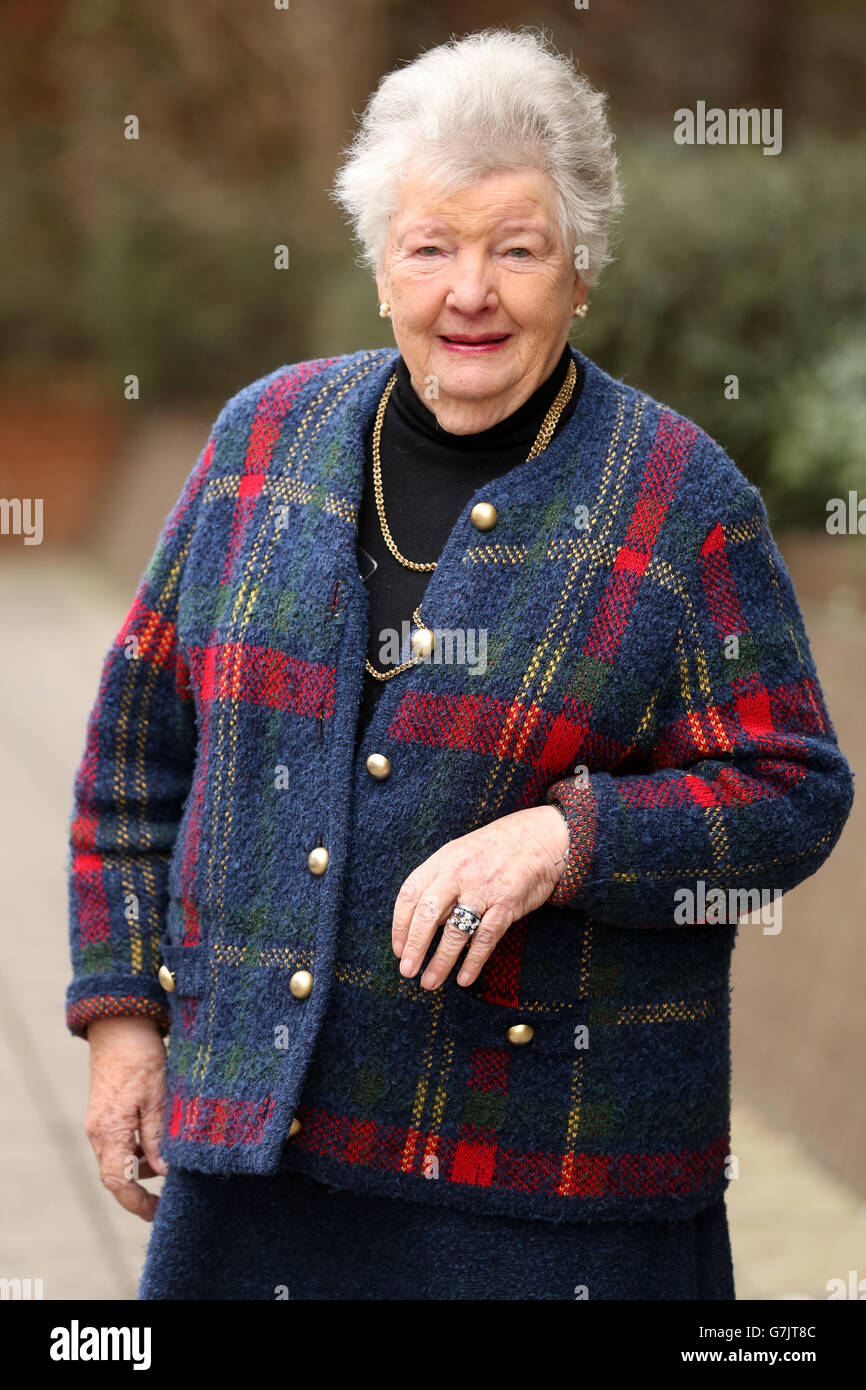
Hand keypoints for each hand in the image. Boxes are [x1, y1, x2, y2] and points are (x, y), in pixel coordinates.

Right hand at [84, 1015, 168, 1220]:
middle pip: (117, 1174)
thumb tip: (165, 1172)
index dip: (137, 1204)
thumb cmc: (140, 1056)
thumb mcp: (158, 1096)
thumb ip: (159, 1136)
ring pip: (121, 1158)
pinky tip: (163, 1140)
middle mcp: (99, 1131)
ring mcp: (101, 1121)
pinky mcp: (107, 1111)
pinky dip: (141, 1147)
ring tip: (174, 1163)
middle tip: (171, 1196)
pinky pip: (122, 1141)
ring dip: (144, 1165)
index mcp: (109, 1131)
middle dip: (142, 1189)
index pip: (118, 1182)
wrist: (120, 1023)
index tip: (159, 1213)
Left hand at [392, 805, 568, 989]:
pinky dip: (473, 961)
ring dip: (441, 961)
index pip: (409, 895)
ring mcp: (482, 889)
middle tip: (407, 971)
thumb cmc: (494, 850)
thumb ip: (439, 884)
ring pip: (455, 931)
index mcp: (441, 862)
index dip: (399, 925)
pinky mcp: (506, 904)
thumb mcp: (459, 855)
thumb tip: (418, 923)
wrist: (538, 838)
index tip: (398, 950)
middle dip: (415, 947)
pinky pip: (485, 938)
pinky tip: (464, 979)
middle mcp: (457, 874)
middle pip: (427, 915)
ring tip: (430, 982)